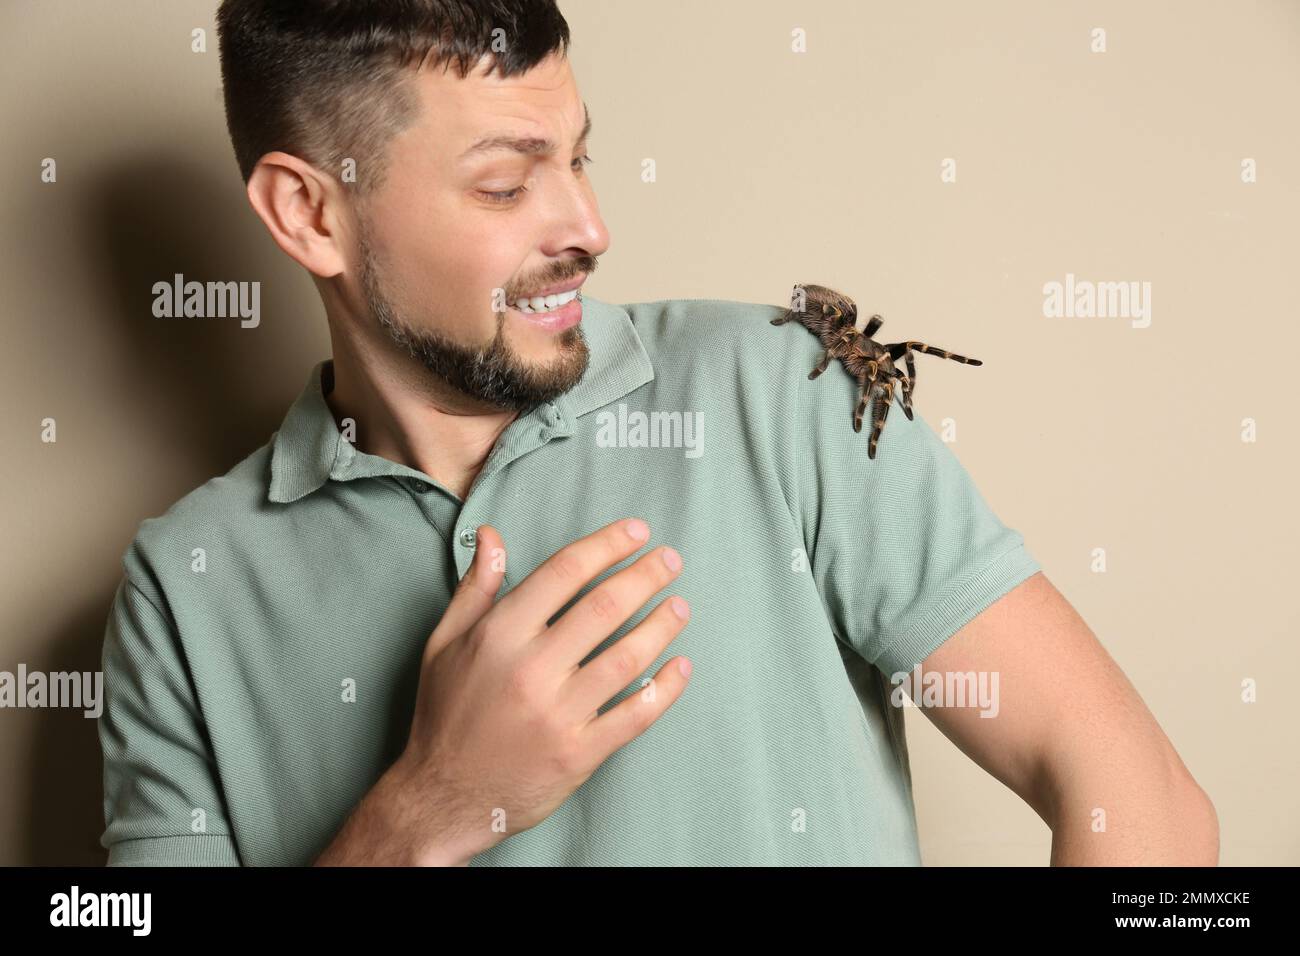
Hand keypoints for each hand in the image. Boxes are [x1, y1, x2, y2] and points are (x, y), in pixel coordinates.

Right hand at [396, 517, 691, 863]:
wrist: (440, 798)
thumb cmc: (444, 715)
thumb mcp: (444, 644)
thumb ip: (475, 589)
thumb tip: (492, 535)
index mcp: (499, 635)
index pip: (563, 573)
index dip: (606, 546)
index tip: (636, 532)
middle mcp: (531, 669)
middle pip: (604, 607)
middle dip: (645, 576)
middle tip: (670, 560)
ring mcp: (558, 714)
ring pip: (626, 658)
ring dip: (661, 626)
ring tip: (680, 606)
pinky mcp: (579, 753)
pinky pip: (634, 715)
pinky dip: (665, 689)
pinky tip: (681, 666)